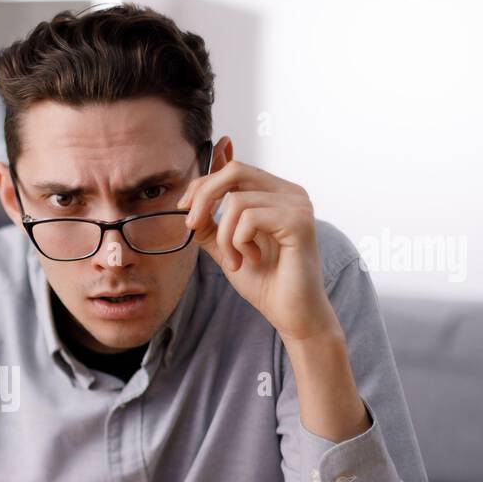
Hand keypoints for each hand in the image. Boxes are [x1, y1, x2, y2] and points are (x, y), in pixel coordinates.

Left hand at [179, 161, 337, 343]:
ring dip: (224, 237)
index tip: (183, 208)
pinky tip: (251, 260)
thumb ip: (210, 222)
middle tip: (192, 226)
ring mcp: (297, 205)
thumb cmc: (265, 281)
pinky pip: (250, 218)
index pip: (234, 169)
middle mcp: (290, 192)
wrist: (290, 312)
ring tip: (234, 261)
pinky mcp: (299, 222)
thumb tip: (189, 201)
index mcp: (275, 193)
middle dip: (203, 197)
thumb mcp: (225, 246)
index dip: (203, 184)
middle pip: (235, 171)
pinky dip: (240, 243)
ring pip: (237, 200)